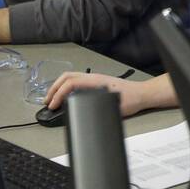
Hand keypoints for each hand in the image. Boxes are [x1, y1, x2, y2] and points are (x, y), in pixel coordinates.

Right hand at [45, 72, 175, 116]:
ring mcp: (94, 79)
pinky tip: (66, 97)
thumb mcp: (113, 106)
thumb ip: (98, 108)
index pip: (71, 83)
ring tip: (53, 99)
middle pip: (67, 76)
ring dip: (59, 86)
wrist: (142, 94)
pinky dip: (66, 87)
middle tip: (47, 102)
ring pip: (71, 77)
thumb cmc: (131, 99)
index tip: (53, 105)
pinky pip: (76, 81)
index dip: (59, 94)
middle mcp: (93, 77)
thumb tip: (81, 112)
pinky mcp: (96, 83)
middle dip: (54, 88)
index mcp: (95, 81)